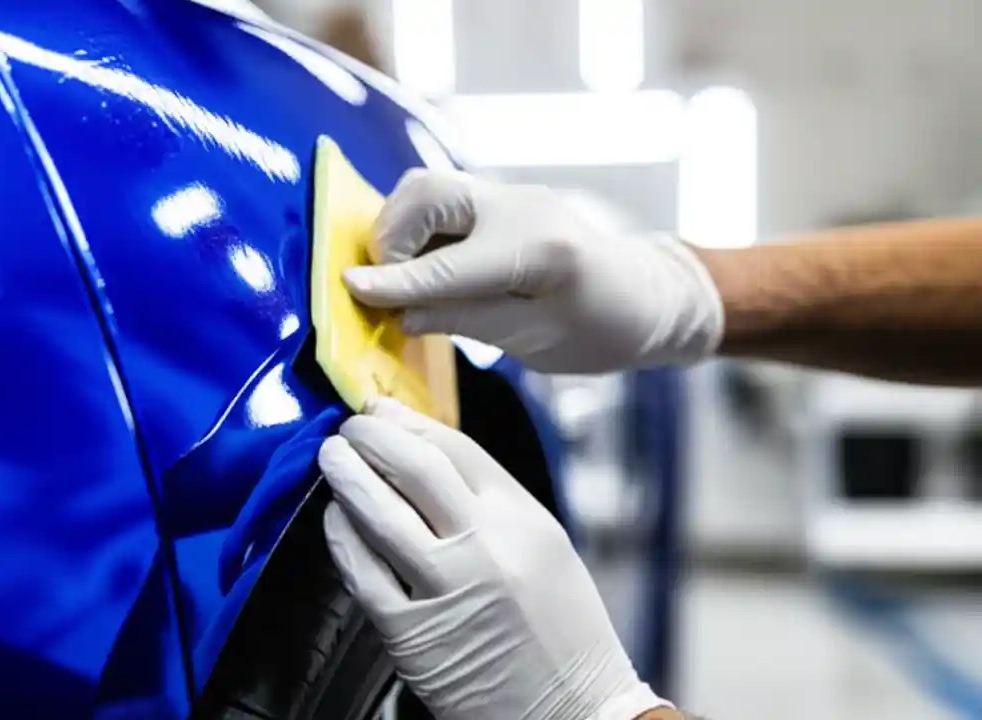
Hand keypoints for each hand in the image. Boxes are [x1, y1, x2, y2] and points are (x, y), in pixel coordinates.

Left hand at [320, 398, 670, 719]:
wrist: (574, 712)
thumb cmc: (562, 631)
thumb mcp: (545, 547)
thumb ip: (491, 502)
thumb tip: (424, 454)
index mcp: (524, 520)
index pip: (455, 448)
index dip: (408, 421)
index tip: (380, 410)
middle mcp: (486, 547)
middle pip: (413, 468)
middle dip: (370, 438)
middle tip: (347, 429)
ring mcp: (447, 589)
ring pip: (379, 513)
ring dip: (347, 477)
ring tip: (330, 459)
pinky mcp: (413, 634)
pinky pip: (363, 572)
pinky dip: (342, 536)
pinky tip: (335, 519)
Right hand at [343, 170, 723, 373]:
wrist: (646, 294)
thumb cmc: (600, 330)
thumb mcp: (534, 341)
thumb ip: (463, 320)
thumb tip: (396, 310)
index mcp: (538, 251)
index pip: (447, 267)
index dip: (393, 280)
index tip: (347, 287)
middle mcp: (517, 207)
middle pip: (427, 193)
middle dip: (390, 234)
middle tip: (386, 283)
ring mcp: (507, 195)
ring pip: (426, 188)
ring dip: (397, 228)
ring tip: (400, 276)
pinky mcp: (497, 199)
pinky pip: (438, 202)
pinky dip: (413, 229)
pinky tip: (417, 265)